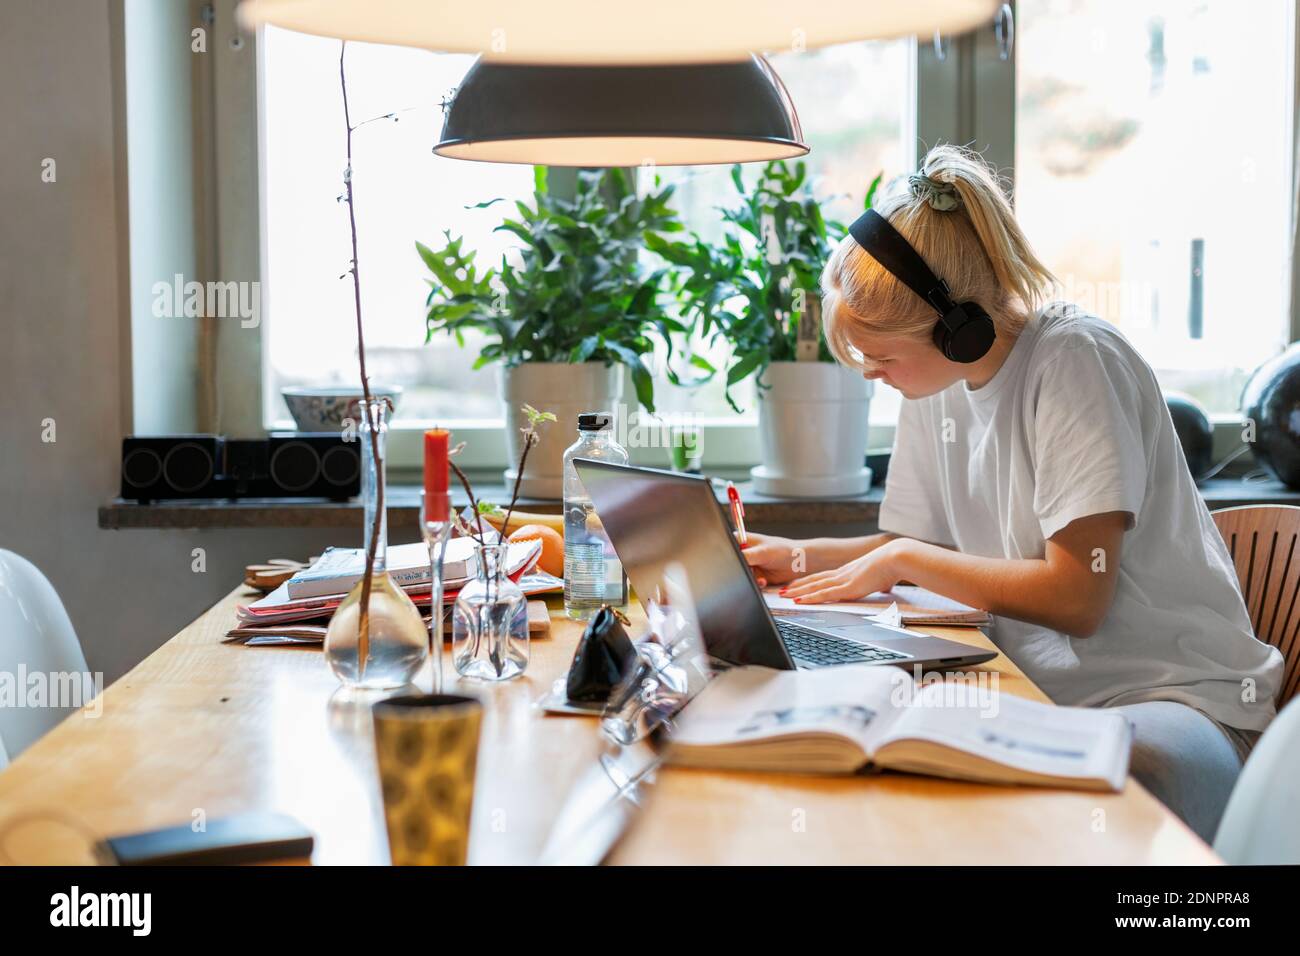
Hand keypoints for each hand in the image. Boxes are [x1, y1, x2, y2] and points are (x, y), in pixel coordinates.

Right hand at [736, 532, 809, 586]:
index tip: (736, 563)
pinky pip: (749, 582)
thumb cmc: (784, 550)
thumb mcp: (763, 552)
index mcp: (743, 540)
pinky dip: (755, 583)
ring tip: (758, 578)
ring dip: (748, 578)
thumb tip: (734, 561)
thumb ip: (746, 556)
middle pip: (733, 563)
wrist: (798, 563)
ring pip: (740, 574)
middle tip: (748, 572)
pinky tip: (762, 581)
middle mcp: (745, 553)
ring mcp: (750, 565)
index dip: (729, 556)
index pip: (728, 547)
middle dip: (740, 570)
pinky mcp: (755, 576)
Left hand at [779, 540, 907, 603]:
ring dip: (798, 592)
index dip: (810, 581)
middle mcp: (842, 574)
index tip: (798, 584)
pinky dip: (809, 598)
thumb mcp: (883, 577)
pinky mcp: (846, 588)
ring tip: (783, 596)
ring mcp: (843, 580)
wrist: (896, 558)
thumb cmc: (892, 566)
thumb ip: (881, 582)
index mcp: (849, 572)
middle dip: (797, 586)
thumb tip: (887, 586)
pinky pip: (823, 594)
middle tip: (783, 590)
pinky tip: (799, 601)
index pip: (824, 577)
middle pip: (814, 580)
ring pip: (814, 587)